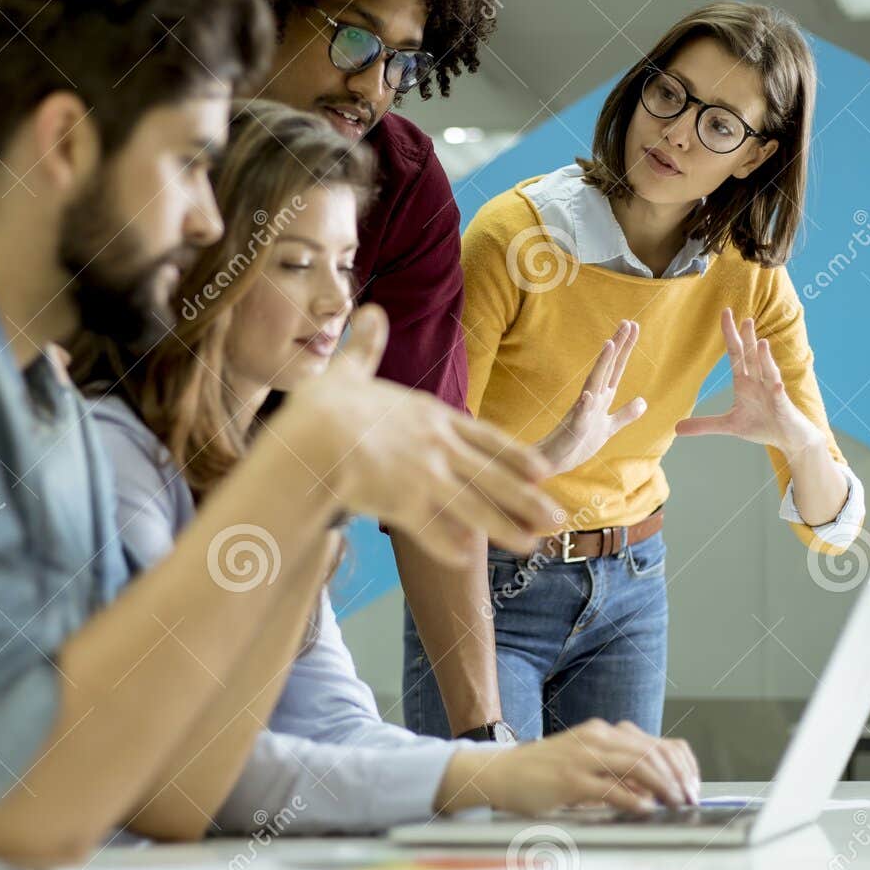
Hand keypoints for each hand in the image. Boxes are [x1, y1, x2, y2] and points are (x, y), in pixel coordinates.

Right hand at [275, 304, 559, 561]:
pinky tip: (468, 559)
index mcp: (431, 416)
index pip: (486, 437)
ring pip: (477, 508)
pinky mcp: (406, 506)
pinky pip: (435, 532)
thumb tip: (370, 311)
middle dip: (527, 500)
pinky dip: (451, 546)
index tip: (542, 471)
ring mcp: (426, 478)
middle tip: (556, 518)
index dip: (516, 456)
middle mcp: (438, 447)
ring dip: (505, 529)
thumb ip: (367, 346)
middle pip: (494, 477)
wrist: (313, 438)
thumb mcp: (351, 369)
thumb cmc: (325, 406)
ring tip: (530, 546)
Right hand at [438, 720, 700, 813]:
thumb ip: (618, 772)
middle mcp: (597, 738)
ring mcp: (583, 757)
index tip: (693, 786)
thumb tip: (654, 791)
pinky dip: (633, 799)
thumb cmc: (543, 772)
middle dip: (678, 779)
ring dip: (663, 787)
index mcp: (604, 732)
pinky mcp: (570, 779)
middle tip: (689, 800)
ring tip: (675, 804)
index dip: (682, 765)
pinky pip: (610, 788)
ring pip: (638, 765)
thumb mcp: (586, 764)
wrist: (500, 772)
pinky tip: (645, 809)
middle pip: (653, 753)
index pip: (659, 743)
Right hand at [535, 319, 646, 473]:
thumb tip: (643, 401)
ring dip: (601, 365)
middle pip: (607, 368)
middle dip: (617, 346)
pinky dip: (584, 405)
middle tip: (628, 323)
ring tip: (610, 345)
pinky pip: (579, 416)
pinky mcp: (573, 428)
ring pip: (593, 384)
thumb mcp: (609, 428)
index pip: (616, 369)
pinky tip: (588, 395)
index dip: (625, 348)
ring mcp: (582, 412)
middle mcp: (591, 399)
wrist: (555, 460)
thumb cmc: (579, 442)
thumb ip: (625, 414)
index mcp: (601, 398)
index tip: (633, 327)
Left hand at [674, 308, 819, 455]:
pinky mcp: (783, 408)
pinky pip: (779, 398)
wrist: (788, 439)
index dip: (730, 335)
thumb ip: (705, 424)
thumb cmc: (762, 426)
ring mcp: (772, 393)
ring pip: (768, 373)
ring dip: (765, 359)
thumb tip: (676, 428)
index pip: (736, 354)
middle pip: (752, 357)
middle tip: (745, 319)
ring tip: (761, 343)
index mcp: (745, 383)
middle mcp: (759, 383)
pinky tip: (777, 385)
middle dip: (748, 339)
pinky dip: (777, 391)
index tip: (725, 313)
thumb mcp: (730, 426)